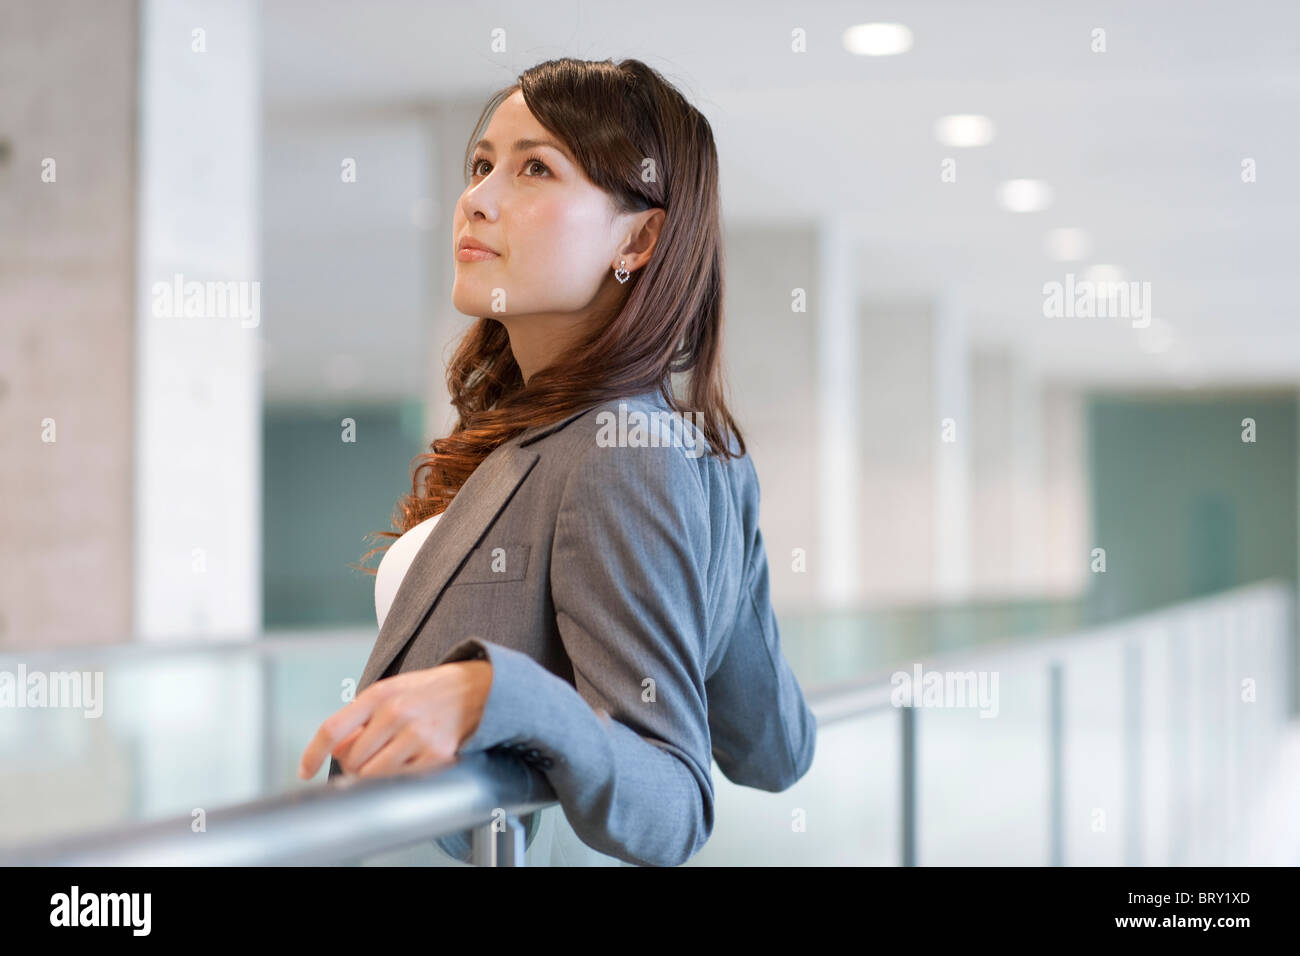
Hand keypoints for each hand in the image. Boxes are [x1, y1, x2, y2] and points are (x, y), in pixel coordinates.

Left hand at [297, 660, 492, 778]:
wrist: (481, 688)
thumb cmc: (431, 691)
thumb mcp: (392, 691)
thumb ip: (361, 717)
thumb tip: (333, 749)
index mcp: (381, 694)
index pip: (333, 728)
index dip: (313, 753)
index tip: (305, 770)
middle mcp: (397, 713)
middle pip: (352, 759)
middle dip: (353, 764)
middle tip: (368, 757)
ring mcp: (418, 736)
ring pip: (374, 775)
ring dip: (375, 774)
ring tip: (390, 759)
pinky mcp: (437, 756)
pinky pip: (402, 781)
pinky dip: (399, 778)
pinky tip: (410, 762)